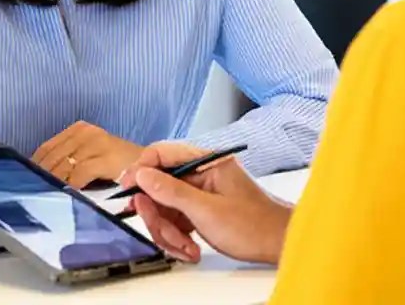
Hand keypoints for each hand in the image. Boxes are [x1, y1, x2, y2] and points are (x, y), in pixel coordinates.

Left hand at [33, 121, 143, 188]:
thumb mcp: (91, 157)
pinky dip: (69, 186)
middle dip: (40, 176)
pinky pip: (79, 173)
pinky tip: (65, 195)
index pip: (46, 148)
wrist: (153, 165)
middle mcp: (85, 132)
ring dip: (52, 183)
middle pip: (51, 156)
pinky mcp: (106, 156)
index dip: (34, 166)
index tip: (24, 181)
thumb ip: (70, 163)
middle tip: (31, 193)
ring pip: (63, 165)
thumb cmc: (120, 166)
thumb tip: (43, 179)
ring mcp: (96, 142)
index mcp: (78, 129)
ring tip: (44, 197)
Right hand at [118, 142, 291, 264]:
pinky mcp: (198, 211)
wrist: (278, 245)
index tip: (126, 188)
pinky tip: (191, 249)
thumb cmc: (254, 225)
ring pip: (163, 208)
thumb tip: (142, 175)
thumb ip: (172, 191)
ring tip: (185, 247)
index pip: (162, 154)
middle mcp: (200, 175)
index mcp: (206, 162)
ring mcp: (199, 194)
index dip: (140, 169)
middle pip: (158, 186)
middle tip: (165, 231)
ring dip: (168, 232)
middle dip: (158, 214)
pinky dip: (177, 238)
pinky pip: (174, 221)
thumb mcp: (207, 210)